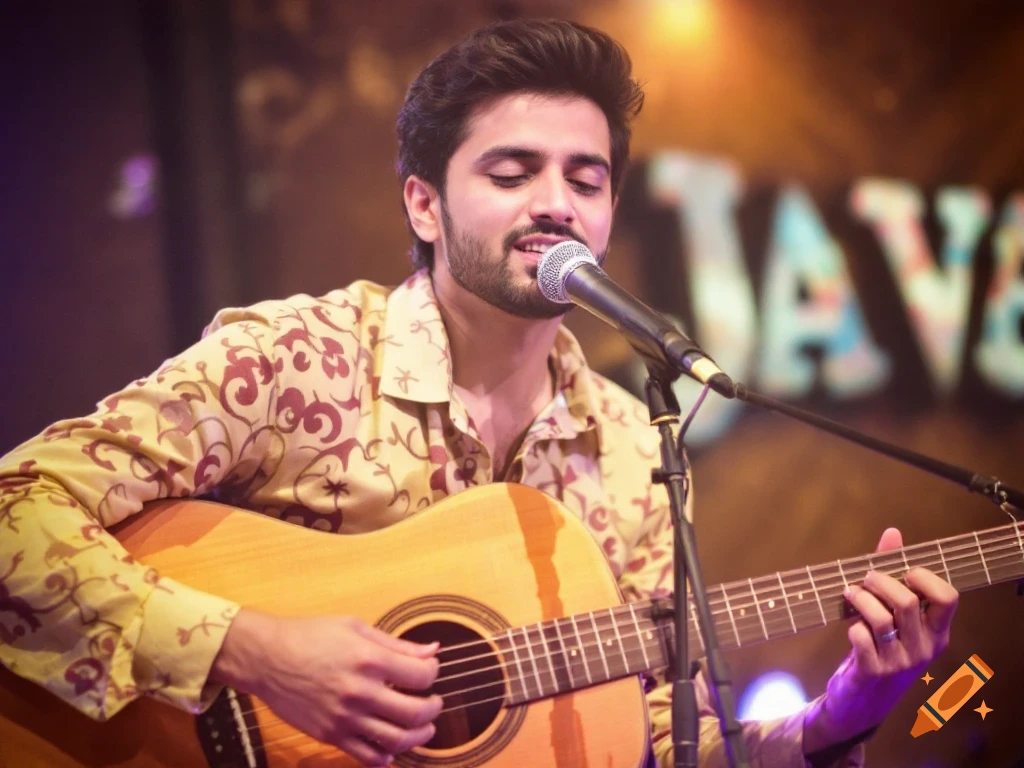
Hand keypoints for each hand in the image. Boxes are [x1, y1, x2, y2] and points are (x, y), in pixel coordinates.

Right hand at [211, 610, 442, 766]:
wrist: (266, 658)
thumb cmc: (309, 635)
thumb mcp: (355, 627)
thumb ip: (396, 643)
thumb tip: (432, 650)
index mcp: (369, 659)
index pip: (421, 675)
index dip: (433, 672)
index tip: (429, 670)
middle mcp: (360, 691)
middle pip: (416, 712)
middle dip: (434, 708)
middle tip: (434, 703)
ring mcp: (345, 717)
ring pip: (396, 739)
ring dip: (419, 736)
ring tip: (423, 728)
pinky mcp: (330, 735)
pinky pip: (367, 756)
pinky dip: (386, 758)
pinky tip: (392, 748)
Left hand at [804, 527, 958, 751]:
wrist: (863, 701)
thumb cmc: (881, 648)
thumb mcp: (895, 616)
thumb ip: (893, 573)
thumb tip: (893, 533)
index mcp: (937, 632)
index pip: (947, 597)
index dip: (924, 577)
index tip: (903, 572)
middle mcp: (924, 648)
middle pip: (906, 602)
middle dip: (879, 582)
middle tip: (865, 578)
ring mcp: (900, 663)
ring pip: (880, 618)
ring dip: (860, 598)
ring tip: (850, 593)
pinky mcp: (873, 672)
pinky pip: (860, 637)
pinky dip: (852, 626)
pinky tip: (851, 627)